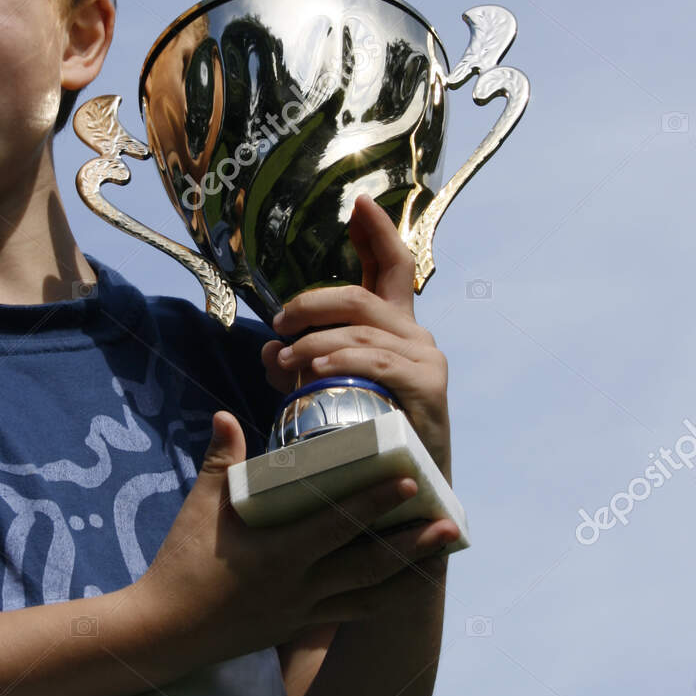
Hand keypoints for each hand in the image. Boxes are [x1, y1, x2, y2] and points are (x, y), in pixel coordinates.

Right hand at [129, 411, 456, 674]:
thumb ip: (220, 461)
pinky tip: (405, 586)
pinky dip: (382, 598)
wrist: (164, 634)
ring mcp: (302, 612)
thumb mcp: (199, 510)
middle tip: (449, 523)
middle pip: (369, 565)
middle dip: (412, 544)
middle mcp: (299, 587)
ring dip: (408, 572)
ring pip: (370, 593)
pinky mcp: (299, 626)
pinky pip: (352, 613)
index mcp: (277, 554)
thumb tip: (225, 414)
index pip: (337, 524)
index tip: (409, 482)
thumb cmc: (181, 566)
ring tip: (442, 553)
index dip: (375, 503)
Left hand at [260, 194, 452, 482]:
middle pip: (361, 295)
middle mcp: (414, 335)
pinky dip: (344, 360)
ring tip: (283, 360)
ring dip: (314, 342)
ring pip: (361, 330)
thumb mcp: (321, 394)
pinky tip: (317, 368)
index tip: (358, 203)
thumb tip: (267, 349)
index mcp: (394, 328)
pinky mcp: (428, 386)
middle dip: (312, 303)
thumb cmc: (364, 438)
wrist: (405, 492)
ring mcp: (425, 358)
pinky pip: (378, 361)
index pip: (390, 267)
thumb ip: (297, 367)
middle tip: (278, 324)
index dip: (376, 232)